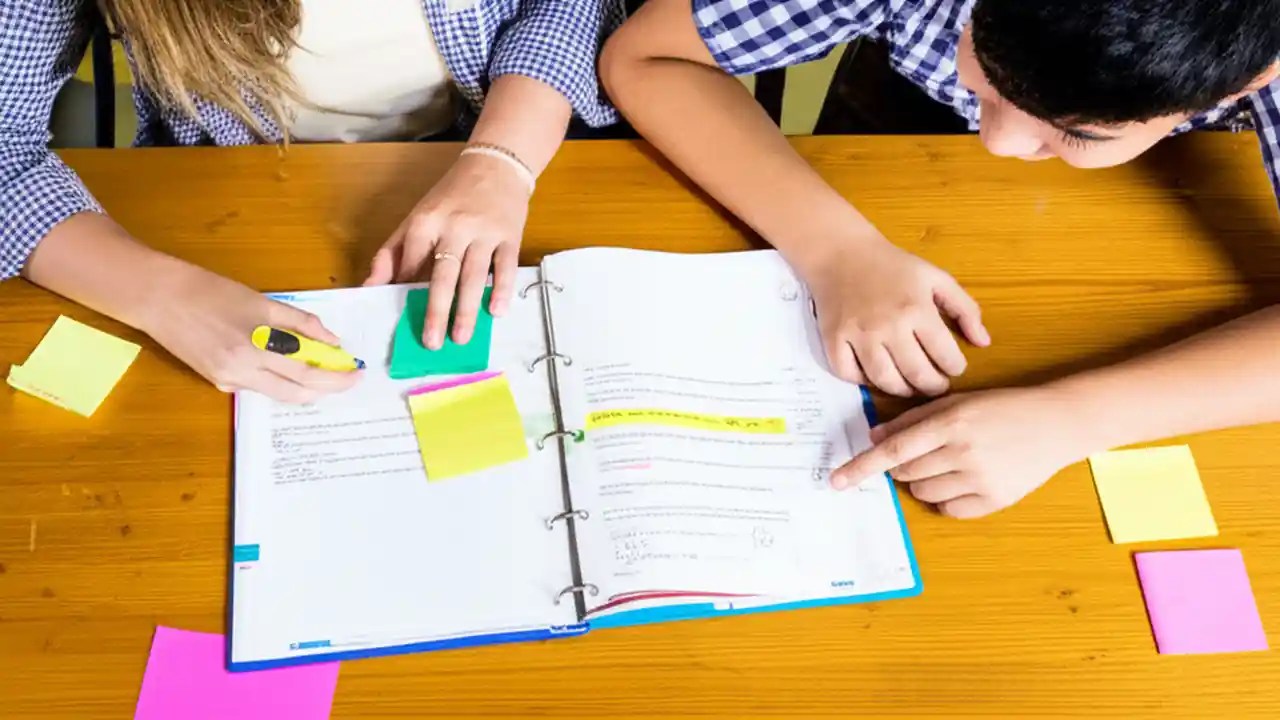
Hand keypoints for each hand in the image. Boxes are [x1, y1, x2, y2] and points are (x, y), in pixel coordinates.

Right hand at [141, 262, 360, 402]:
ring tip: (321, 370)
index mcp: (256, 348)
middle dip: (326, 388)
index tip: (356, 374)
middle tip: (345, 378)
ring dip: (302, 385)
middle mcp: (243, 372)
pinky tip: (281, 366)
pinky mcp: (216, 381)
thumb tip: (331, 341)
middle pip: (296, 391)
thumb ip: (299, 322)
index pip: (308, 372)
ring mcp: (228, 380)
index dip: (336, 377)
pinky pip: (256, 387)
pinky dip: (275, 379)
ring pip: (277, 393)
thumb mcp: (262, 301)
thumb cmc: (212, 292)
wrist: (160, 298)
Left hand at [363, 152, 527, 348]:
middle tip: (431, 342)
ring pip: (475, 275)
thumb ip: (393, 251)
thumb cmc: (452, 197)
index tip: (401, 319)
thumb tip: (371, 286)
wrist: (495, 166)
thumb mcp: (416, 216)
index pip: (412, 260)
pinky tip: (496, 312)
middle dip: (437, 309)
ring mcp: (485, 232)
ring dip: (467, 309)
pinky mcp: (510, 236)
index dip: (405, 289)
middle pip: (444, 273)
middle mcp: (455, 226)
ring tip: (460, 338)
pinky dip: (502, 290)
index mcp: (426, 221)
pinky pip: (506, 267)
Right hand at [803, 237, 989, 396]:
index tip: (954, 367)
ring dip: (903, 390)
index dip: (956, 368)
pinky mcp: (833, 340)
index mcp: (917, 309)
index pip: (946, 356)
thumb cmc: (892, 265)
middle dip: (933, 386)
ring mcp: (858, 335)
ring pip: (885, 381)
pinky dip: (864, 382)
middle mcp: (888, 326)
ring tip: (910, 385)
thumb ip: (964, 309)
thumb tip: (983, 342)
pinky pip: (850, 375)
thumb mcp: (936, 278)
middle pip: (917, 375)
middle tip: (936, 385)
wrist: (841, 253)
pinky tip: (876, 375)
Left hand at [831, 387, 1085, 517]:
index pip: (894, 450)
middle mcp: (963, 451)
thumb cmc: (1001, 408)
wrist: (1055, 423)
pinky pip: (949, 509)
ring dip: (923, 481)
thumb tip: (873, 436)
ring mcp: (980, 478)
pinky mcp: (995, 499)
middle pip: (905, 472)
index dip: (862, 466)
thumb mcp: (957, 403)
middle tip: (926, 452)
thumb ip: (913, 420)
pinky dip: (946, 499)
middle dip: (903, 466)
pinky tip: (964, 479)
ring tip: (950, 463)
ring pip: (923, 492)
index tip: (837, 480)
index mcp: (951, 422)